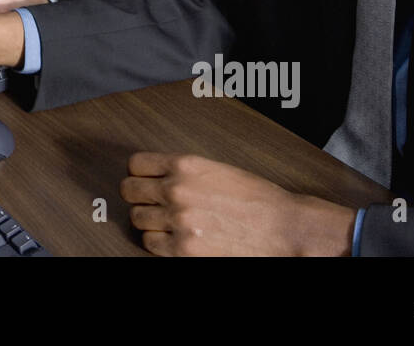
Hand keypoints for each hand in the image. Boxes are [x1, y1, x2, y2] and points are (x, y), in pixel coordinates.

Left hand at [120, 153, 355, 255]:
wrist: (284, 229)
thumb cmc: (257, 199)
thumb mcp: (217, 170)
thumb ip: (185, 171)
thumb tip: (157, 176)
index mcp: (186, 165)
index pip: (136, 164)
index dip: (139, 173)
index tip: (143, 179)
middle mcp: (177, 190)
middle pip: (129, 191)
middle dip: (139, 197)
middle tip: (150, 202)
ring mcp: (178, 221)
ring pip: (138, 220)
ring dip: (150, 221)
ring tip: (168, 222)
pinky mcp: (184, 249)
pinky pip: (150, 244)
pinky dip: (159, 243)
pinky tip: (174, 238)